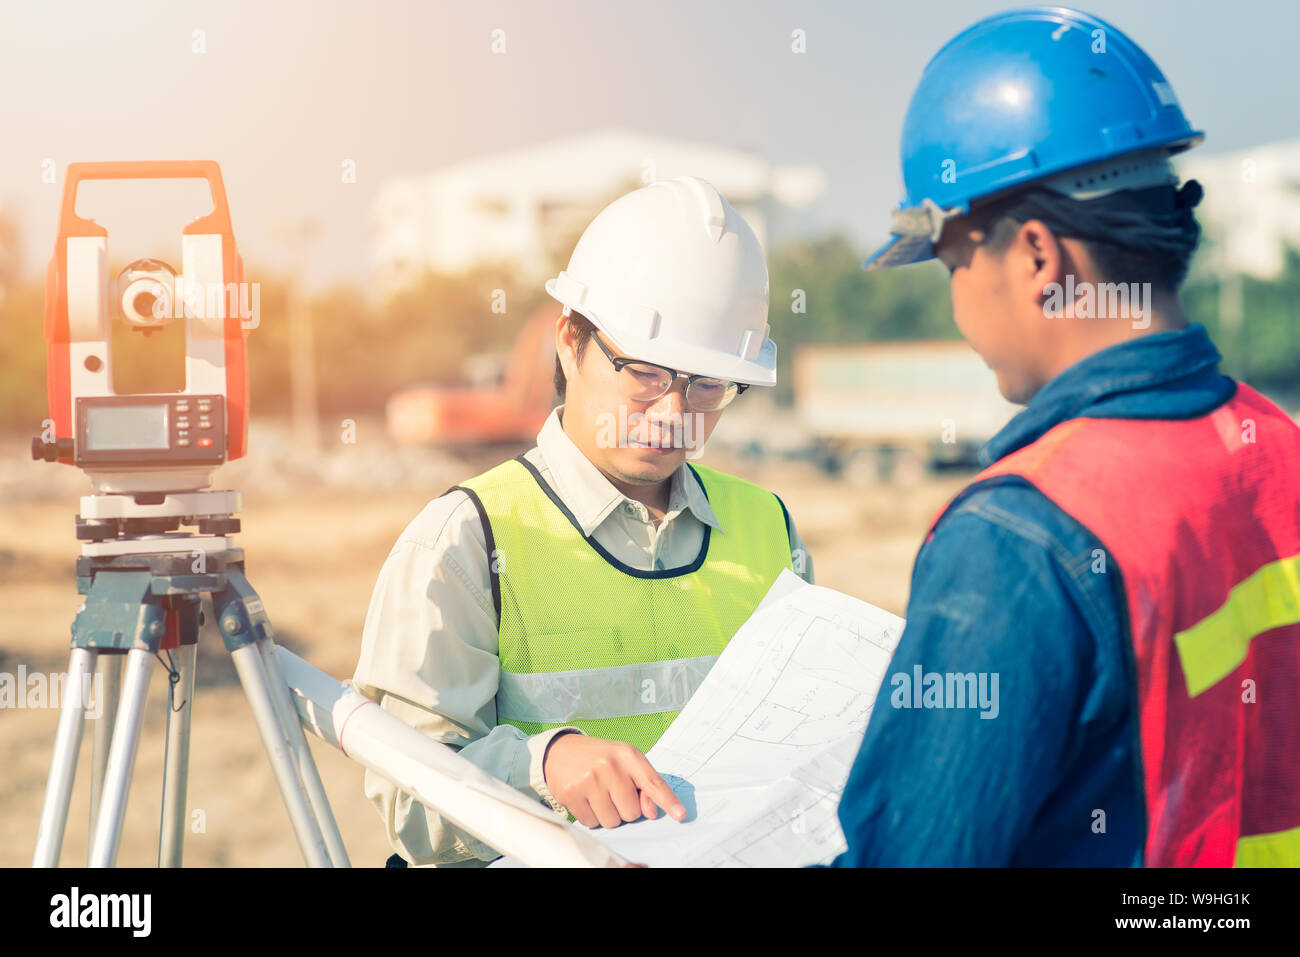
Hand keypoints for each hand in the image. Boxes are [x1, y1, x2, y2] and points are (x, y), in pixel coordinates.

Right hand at [543, 733, 685, 828]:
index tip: (681, 815)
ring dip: (608, 814)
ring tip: (598, 795)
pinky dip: (591, 816)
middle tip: (612, 791)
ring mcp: (588, 780)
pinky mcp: (570, 794)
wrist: (560, 750)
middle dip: (624, 808)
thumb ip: (644, 785)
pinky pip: (592, 823)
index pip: (652, 782)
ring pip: (612, 821)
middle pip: (632, 813)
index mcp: (627, 755)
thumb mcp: (625, 762)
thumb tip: (652, 813)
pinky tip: (585, 799)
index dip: (668, 801)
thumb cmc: (600, 758)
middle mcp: (609, 766)